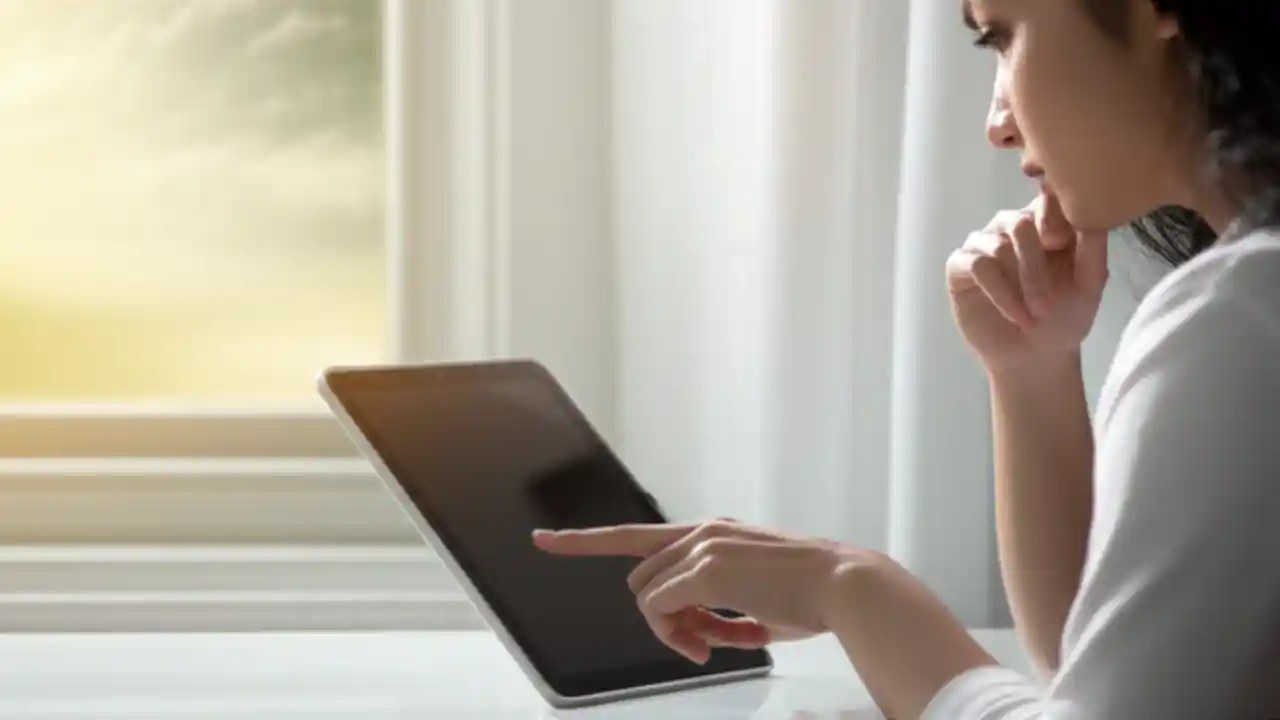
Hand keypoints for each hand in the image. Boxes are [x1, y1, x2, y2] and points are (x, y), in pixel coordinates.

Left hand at [532, 519, 880, 663]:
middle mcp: (701, 531)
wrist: (844, 586)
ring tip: (717, 644)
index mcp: (713, 532)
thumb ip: (724, 607)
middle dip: (664, 618)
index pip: (635, 535)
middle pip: (640, 580)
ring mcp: (700, 547)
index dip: (584, 540)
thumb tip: (704, 634)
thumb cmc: (812, 596)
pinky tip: (719, 643)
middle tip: (703, 645)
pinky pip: (661, 610)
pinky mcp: (703, 569)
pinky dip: (681, 635)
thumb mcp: (759, 599)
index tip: (542, 539)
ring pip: (647, 596)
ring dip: (674, 630)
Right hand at [946, 192, 1109, 373]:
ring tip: (1033, 315)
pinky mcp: (960, 266)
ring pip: (997, 245)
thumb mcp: (1091, 282)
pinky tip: (1013, 313)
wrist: (1036, 355)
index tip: (1062, 248)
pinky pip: (976, 265)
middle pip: (1019, 223)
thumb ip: (1093, 245)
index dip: (1055, 220)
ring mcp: (983, 243)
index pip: (1046, 198)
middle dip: (1035, 267)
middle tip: (1047, 305)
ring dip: (1019, 285)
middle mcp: (1011, 225)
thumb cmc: (1066, 316)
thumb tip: (1091, 210)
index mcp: (1045, 221)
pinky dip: (999, 292)